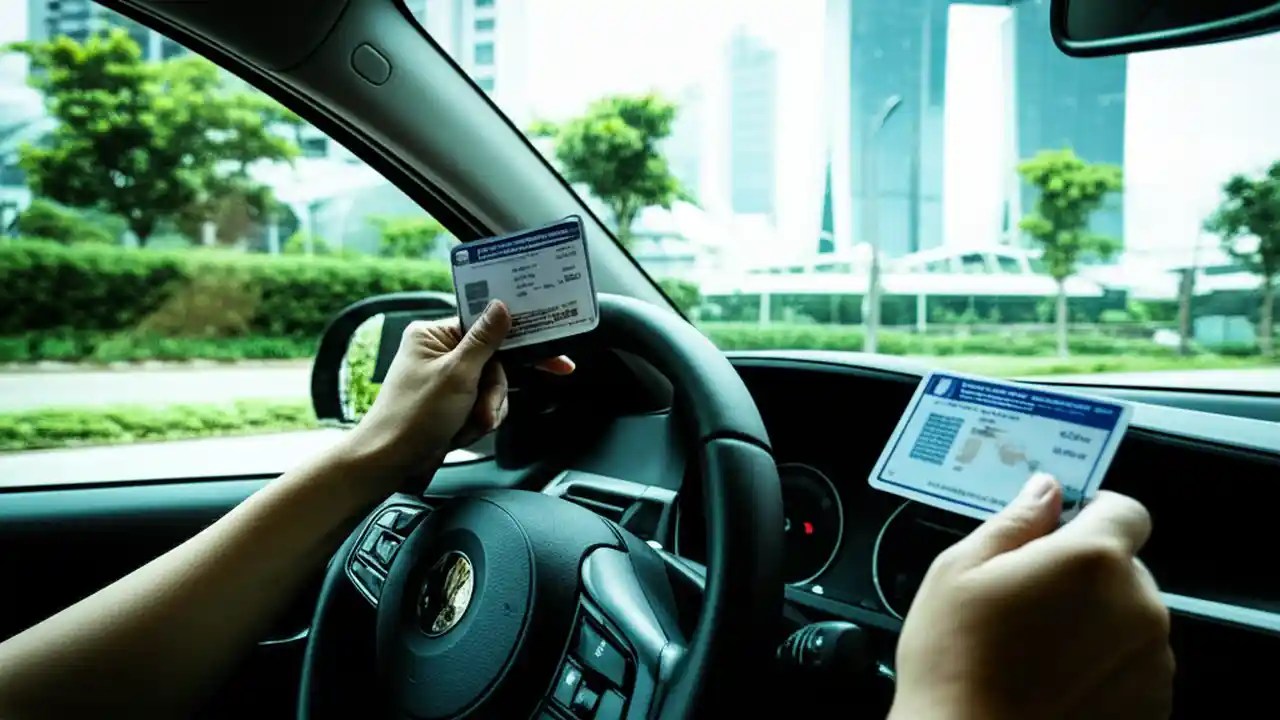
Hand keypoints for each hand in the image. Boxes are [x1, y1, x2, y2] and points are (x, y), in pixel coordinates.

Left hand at [344, 300, 572, 485]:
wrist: (390, 463)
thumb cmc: (413, 416)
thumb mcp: (456, 375)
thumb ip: (485, 340)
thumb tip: (502, 306)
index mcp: (433, 335)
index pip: (486, 327)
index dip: (518, 342)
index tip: (552, 355)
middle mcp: (439, 352)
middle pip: (495, 362)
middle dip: (493, 393)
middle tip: (483, 410)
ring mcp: (446, 380)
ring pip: (492, 388)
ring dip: (485, 411)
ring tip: (466, 425)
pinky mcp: (451, 403)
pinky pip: (483, 406)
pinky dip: (477, 423)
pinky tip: (460, 433)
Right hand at [890, 474, 1173, 719]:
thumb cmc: (956, 662)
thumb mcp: (960, 572)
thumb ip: (1014, 523)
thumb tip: (1044, 491)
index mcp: (1092, 560)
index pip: (1126, 511)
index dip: (1093, 513)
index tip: (1060, 530)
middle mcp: (1138, 606)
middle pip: (1123, 568)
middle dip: (1083, 574)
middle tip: (1026, 601)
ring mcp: (1151, 663)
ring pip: (1128, 619)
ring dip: (1095, 623)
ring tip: (1036, 650)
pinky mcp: (1152, 706)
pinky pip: (1132, 667)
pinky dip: (1103, 668)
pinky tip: (1054, 682)